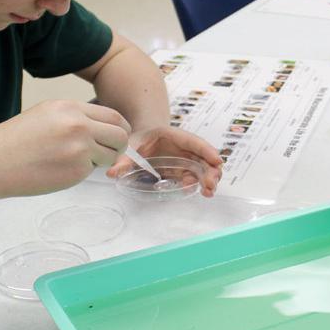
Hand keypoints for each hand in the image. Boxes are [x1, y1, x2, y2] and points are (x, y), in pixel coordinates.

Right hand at [0, 99, 130, 197]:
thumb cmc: (14, 141)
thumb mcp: (47, 115)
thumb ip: (76, 119)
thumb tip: (102, 130)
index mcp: (70, 107)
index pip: (114, 116)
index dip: (117, 129)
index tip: (112, 138)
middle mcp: (79, 124)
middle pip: (121, 135)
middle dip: (117, 147)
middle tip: (103, 154)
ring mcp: (80, 148)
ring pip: (111, 156)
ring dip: (99, 161)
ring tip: (72, 161)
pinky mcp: (76, 170)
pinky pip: (92, 171)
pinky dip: (80, 173)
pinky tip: (58, 170)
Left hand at [105, 125, 223, 196]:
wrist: (140, 141)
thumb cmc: (138, 140)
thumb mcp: (131, 146)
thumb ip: (123, 160)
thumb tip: (111, 173)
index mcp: (175, 136)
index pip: (194, 142)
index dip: (206, 150)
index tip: (217, 161)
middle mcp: (185, 148)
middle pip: (203, 157)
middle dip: (209, 170)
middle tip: (210, 185)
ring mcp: (185, 159)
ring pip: (202, 169)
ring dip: (208, 180)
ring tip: (208, 192)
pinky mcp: (183, 170)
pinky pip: (194, 177)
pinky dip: (198, 184)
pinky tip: (200, 193)